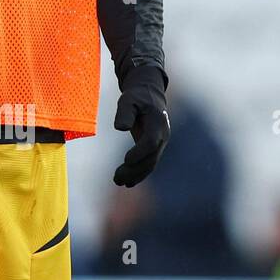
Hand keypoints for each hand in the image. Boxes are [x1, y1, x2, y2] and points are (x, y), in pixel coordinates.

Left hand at [113, 66, 169, 187]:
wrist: (150, 96)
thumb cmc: (137, 97)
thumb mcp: (128, 99)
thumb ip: (124, 112)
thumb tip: (121, 127)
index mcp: (157, 122)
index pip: (151, 141)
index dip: (139, 152)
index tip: (125, 160)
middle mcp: (162, 135)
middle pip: (151, 157)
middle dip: (134, 170)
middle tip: (117, 178)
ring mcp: (161, 143)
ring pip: (151, 164)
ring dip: (135, 175)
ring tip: (118, 182)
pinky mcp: (155, 149)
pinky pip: (149, 164)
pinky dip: (139, 175)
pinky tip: (127, 183)